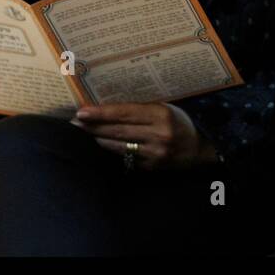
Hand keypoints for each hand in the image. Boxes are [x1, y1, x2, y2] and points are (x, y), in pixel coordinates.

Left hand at [72, 102, 215, 170]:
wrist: (200, 148)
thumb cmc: (180, 121)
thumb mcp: (165, 107)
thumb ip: (141, 108)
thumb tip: (108, 107)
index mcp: (161, 114)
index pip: (124, 113)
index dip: (101, 112)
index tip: (82, 111)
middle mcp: (157, 134)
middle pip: (117, 130)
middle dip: (93, 126)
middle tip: (74, 122)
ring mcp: (154, 154)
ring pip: (117, 146)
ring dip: (98, 138)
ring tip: (84, 132)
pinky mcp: (151, 167)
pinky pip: (125, 157)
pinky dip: (112, 150)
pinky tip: (103, 144)